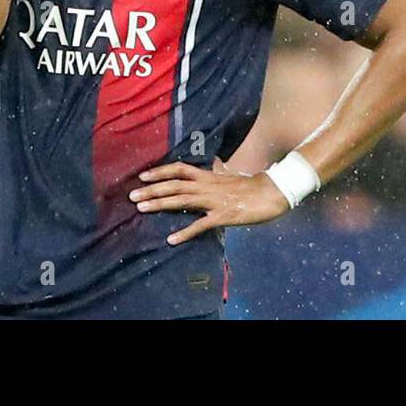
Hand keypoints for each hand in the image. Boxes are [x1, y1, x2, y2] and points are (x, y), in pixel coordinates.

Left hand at [130, 158, 290, 244]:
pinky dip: (185, 232)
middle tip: (132, 196)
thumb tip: (213, 166)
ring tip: (142, 208)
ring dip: (160, 204)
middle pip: (175, 185)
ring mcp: (214, 201)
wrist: (273, 192)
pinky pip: (201, 224)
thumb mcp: (230, 177)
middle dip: (152, 190)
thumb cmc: (252, 186)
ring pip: (182, 200)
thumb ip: (218, 173)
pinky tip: (172, 239)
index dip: (160, 172)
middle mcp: (207, 186)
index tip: (142, 176)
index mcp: (209, 176)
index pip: (179, 169)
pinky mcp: (223, 216)